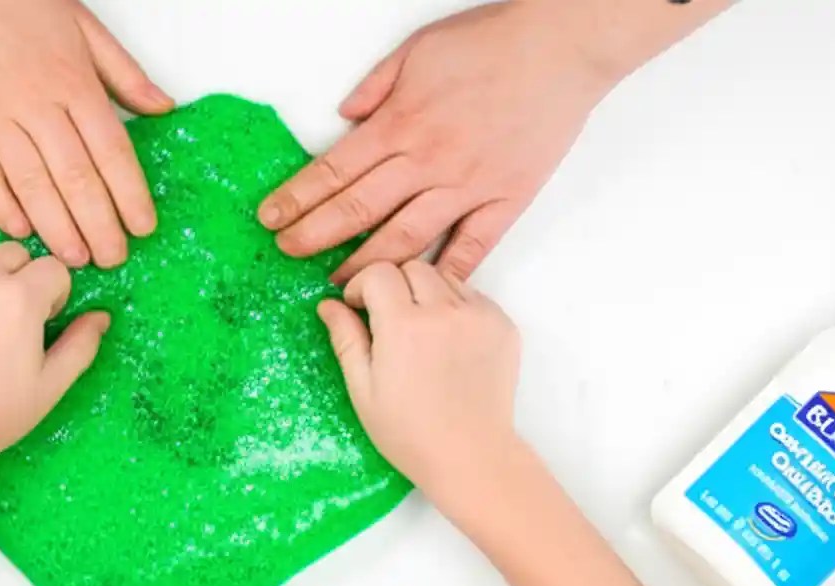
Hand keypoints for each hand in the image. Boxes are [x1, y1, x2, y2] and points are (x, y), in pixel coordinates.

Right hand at [0, 0, 172, 267]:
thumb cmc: (17, 2)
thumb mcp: (84, 25)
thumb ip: (124, 72)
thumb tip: (163, 109)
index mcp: (73, 81)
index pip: (111, 150)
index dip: (130, 194)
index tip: (143, 226)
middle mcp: (36, 103)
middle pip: (76, 177)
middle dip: (99, 225)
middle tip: (113, 257)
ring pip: (31, 184)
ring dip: (56, 227)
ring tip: (75, 259)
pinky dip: (1, 206)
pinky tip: (21, 231)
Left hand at [261, 1, 618, 282]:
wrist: (563, 47)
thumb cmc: (492, 43)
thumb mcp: (418, 50)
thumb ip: (376, 87)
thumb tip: (344, 117)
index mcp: (400, 124)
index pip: (333, 171)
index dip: (297, 198)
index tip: (271, 219)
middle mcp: (427, 161)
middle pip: (357, 210)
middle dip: (314, 236)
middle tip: (285, 254)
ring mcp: (467, 186)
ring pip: (404, 238)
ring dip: (365, 266)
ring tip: (338, 286)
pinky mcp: (505, 200)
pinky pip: (471, 248)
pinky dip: (444, 274)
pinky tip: (417, 293)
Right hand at [318, 261, 520, 506]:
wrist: (471, 456)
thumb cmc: (407, 431)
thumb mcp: (363, 389)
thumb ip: (345, 339)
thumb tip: (327, 304)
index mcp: (404, 325)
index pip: (379, 272)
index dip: (362, 285)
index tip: (357, 307)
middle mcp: (444, 311)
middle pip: (413, 267)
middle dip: (394, 284)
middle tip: (388, 319)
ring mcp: (479, 316)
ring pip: (444, 278)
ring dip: (426, 293)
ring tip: (420, 331)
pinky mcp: (503, 325)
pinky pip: (472, 296)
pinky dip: (455, 307)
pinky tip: (447, 342)